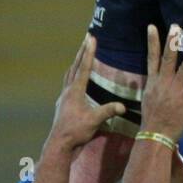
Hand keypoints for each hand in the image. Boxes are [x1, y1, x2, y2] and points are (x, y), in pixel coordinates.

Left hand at [47, 34, 124, 154]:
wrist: (59, 144)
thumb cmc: (76, 131)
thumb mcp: (94, 120)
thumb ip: (108, 111)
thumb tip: (123, 106)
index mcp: (76, 91)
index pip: (84, 67)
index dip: (89, 52)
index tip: (92, 38)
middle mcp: (68, 90)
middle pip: (75, 67)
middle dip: (82, 52)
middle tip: (86, 38)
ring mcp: (63, 97)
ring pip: (69, 74)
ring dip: (75, 62)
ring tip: (79, 54)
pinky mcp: (62, 104)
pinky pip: (67, 83)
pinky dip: (72, 75)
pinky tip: (74, 80)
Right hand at [140, 25, 182, 142]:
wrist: (154, 135)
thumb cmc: (151, 118)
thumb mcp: (147, 98)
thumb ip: (150, 85)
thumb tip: (145, 78)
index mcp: (153, 81)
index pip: (152, 57)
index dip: (152, 41)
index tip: (152, 26)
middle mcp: (163, 82)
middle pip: (167, 58)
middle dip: (171, 41)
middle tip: (176, 26)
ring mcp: (174, 91)